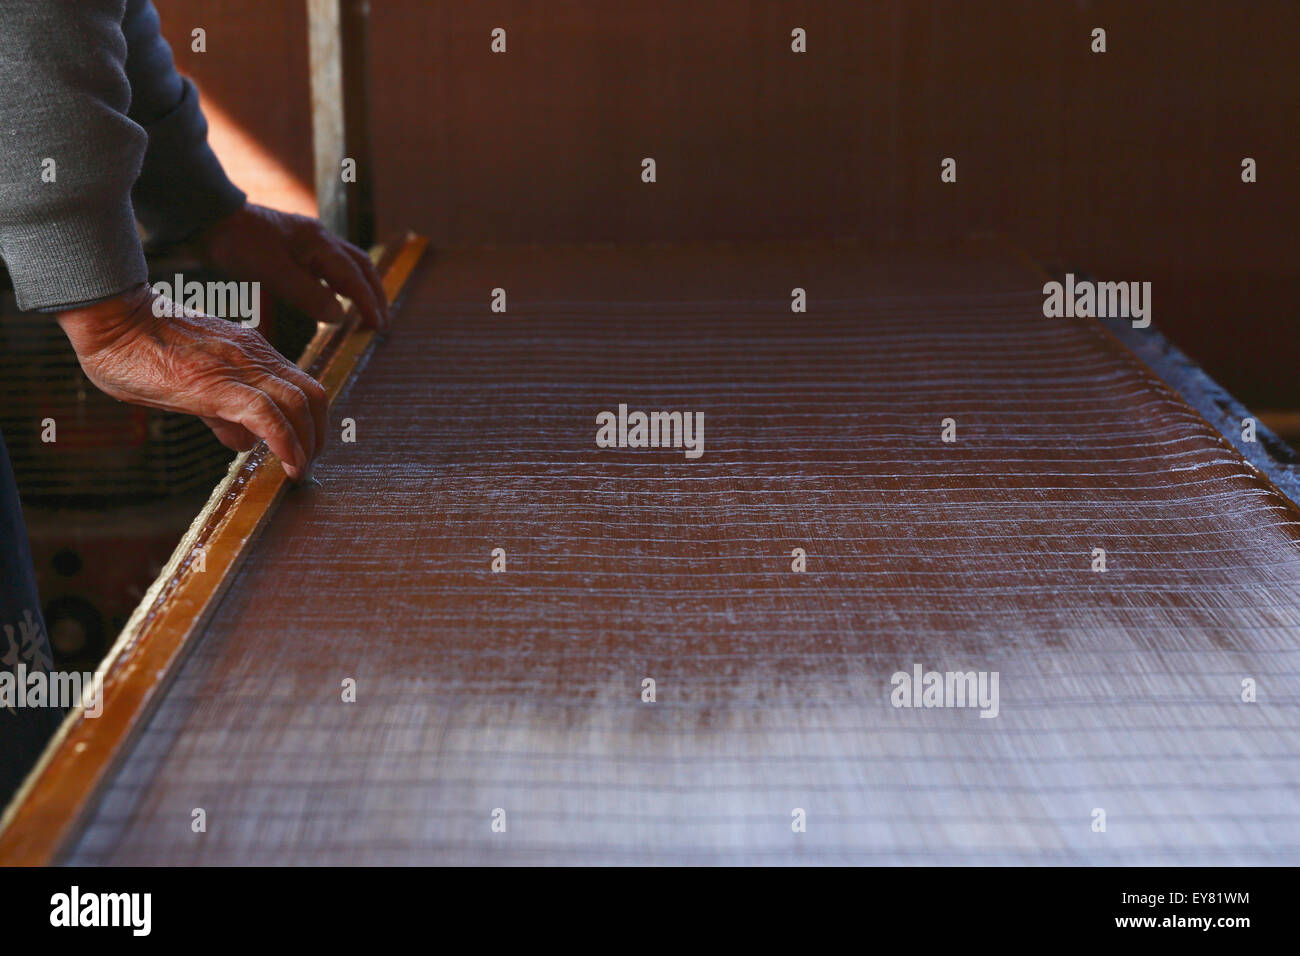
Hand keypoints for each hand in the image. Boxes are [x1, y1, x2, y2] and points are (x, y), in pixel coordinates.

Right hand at [57, 284, 327, 481]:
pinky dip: (286, 443)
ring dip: (307, 444)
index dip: (311, 420)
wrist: (112, 321)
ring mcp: (240, 367)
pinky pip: (269, 415)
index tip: (305, 449)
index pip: (300, 385)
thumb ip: (223, 412)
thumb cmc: (140, 349)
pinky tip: (287, 466)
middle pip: (313, 394)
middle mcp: (254, 356)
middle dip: (318, 434)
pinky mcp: (220, 385)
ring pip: (300, 403)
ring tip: (298, 471)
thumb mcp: (192, 383)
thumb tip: (246, 443)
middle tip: (306, 464)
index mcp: (251, 352)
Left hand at [188, 204, 388, 330]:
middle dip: (372, 292)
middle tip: (379, 318)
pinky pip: (323, 265)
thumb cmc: (236, 241)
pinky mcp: (289, 245)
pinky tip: (329, 294)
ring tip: (362, 309)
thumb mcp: (271, 270)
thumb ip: (307, 293)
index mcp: (318, 242)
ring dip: (356, 286)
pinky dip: (335, 282)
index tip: (378, 325)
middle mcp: (317, 239)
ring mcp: (303, 240)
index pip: (354, 276)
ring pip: (343, 263)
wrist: (204, 216)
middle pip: (358, 265)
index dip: (368, 302)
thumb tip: (339, 315)